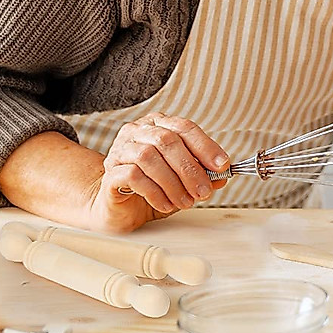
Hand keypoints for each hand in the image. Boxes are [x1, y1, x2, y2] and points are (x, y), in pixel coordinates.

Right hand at [96, 112, 228, 226]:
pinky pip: (133, 175)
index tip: (222, 165)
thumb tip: (222, 176)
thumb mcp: (182, 180)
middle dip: (190, 168)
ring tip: (185, 201)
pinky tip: (166, 204)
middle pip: (167, 141)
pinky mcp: (110, 171)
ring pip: (149, 157)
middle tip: (203, 191)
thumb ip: (201, 174)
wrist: (118, 208)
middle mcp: (138, 131)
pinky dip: (155, 192)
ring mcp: (120, 150)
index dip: (206, 146)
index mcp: (159, 124)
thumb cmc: (152, 188)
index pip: (185, 127)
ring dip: (173, 182)